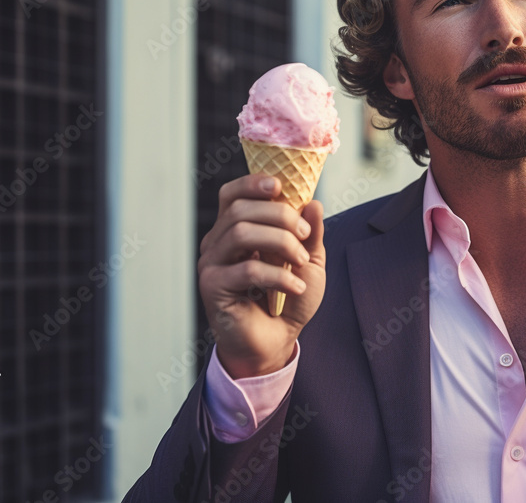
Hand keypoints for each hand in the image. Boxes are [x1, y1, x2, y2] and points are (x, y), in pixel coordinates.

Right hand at [198, 174, 325, 378]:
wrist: (276, 342)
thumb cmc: (289, 300)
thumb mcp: (309, 262)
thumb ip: (311, 233)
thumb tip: (313, 203)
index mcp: (236, 230)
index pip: (233, 194)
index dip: (252, 183)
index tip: (280, 186)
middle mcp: (218, 243)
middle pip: (241, 210)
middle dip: (281, 217)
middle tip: (306, 236)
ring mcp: (211, 264)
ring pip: (241, 233)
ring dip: (280, 243)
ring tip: (301, 262)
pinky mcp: (212, 288)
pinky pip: (246, 270)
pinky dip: (278, 276)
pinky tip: (295, 287)